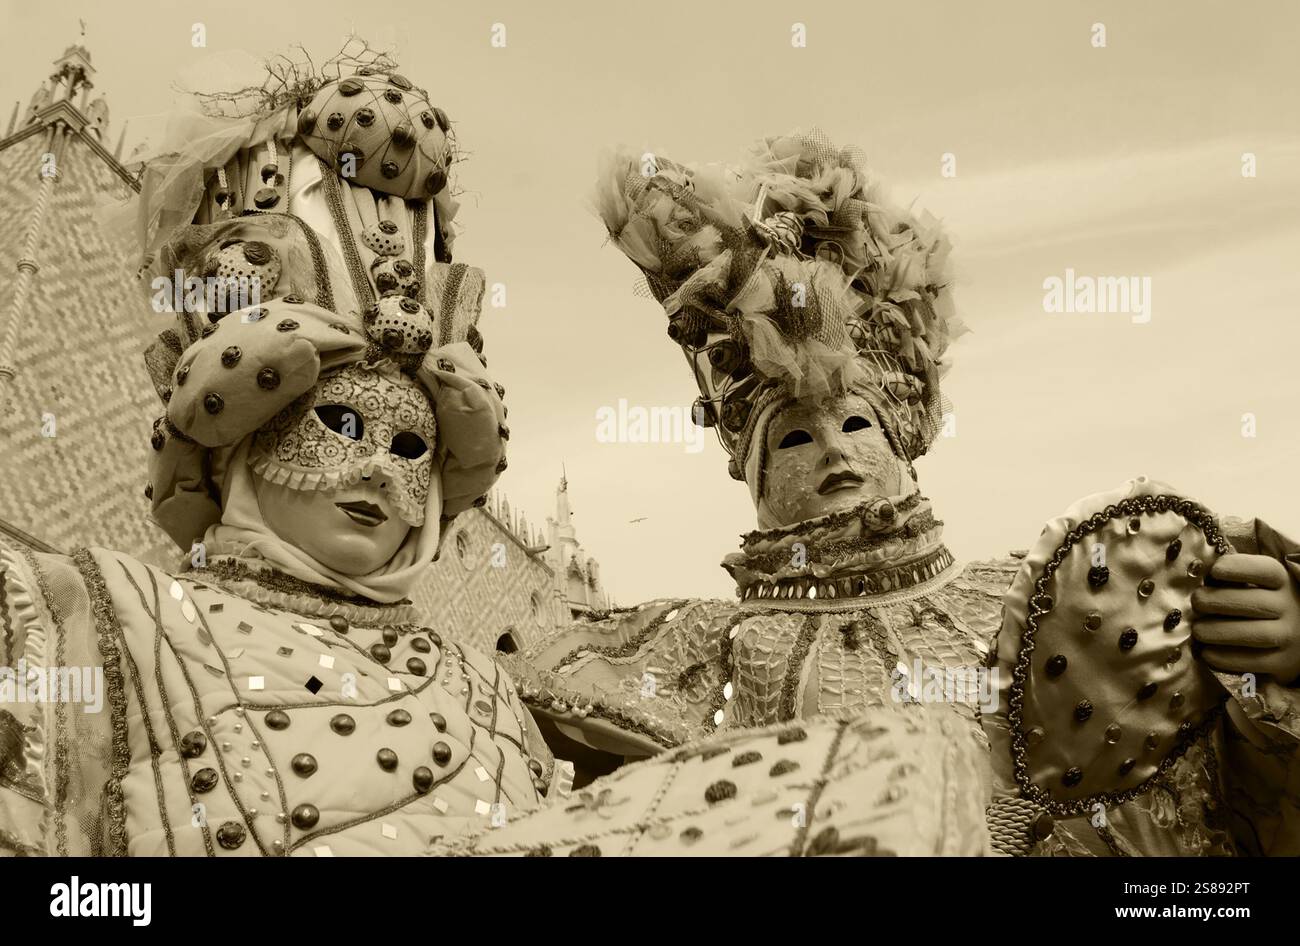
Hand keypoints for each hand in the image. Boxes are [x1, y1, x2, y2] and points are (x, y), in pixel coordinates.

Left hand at [1191, 554, 1299, 683]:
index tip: (1214, 571)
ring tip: (1198, 630)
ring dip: (1218, 632)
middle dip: (1217, 601)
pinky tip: (1207, 653)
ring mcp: (1289, 635)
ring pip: (1252, 634)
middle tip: (1197, 602)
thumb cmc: (1266, 600)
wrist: (1298, 633)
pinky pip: (1253, 662)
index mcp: (1283, 580)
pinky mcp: (1284, 662)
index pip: (1264, 570)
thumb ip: (1236, 579)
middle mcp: (1290, 606)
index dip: (1237, 568)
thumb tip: (1203, 582)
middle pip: (1253, 603)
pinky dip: (1225, 658)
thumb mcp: (1260, 583)